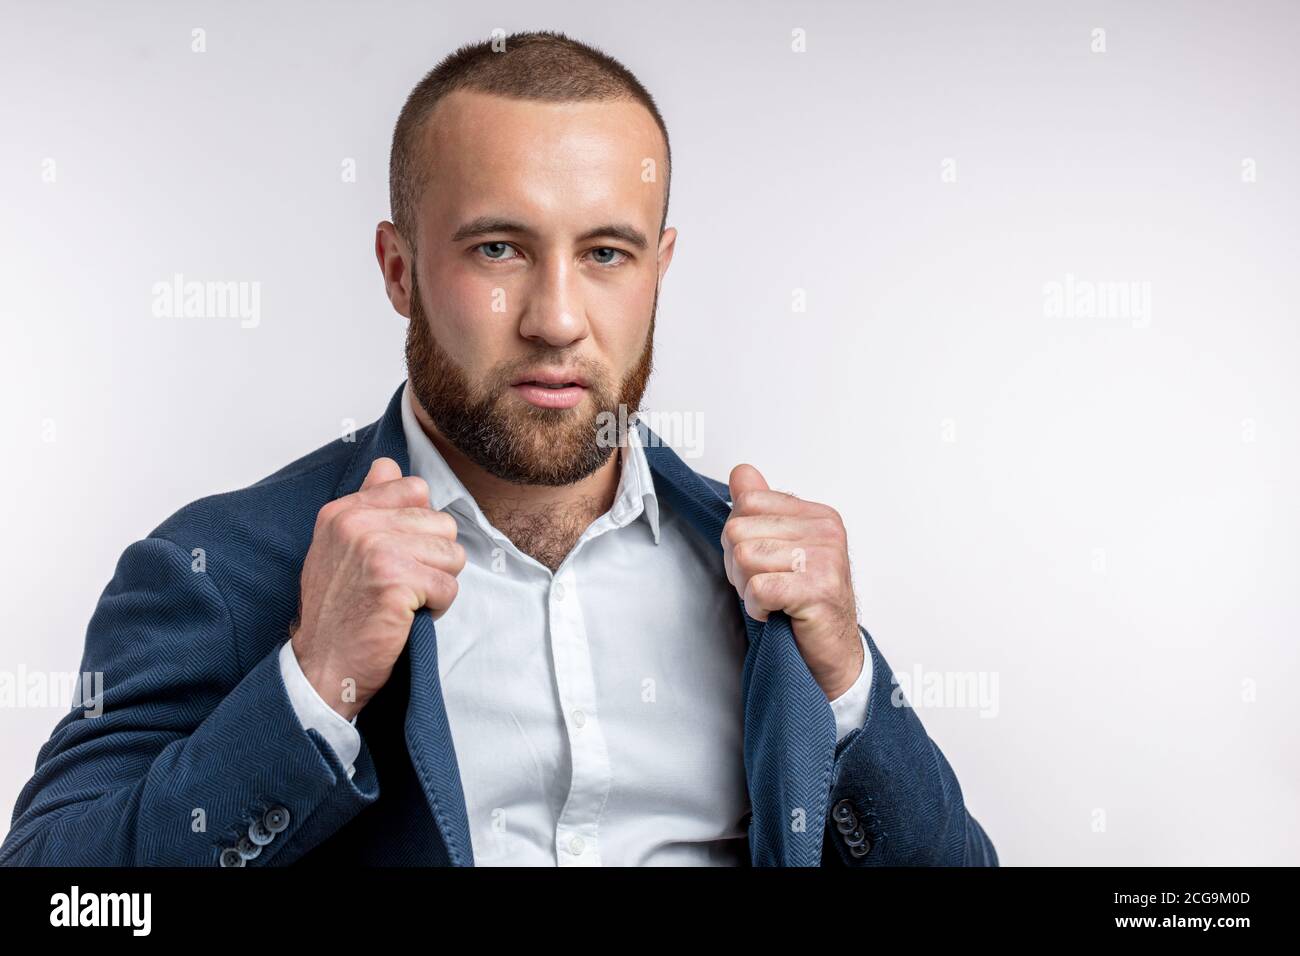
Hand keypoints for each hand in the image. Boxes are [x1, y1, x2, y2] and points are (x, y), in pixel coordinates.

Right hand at [290, 457, 464, 719]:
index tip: (399, 554)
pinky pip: (449, 586)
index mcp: (344, 511)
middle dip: (433, 559)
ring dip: (438, 583)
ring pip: (452, 554)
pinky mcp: (395, 582)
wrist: (323, 666)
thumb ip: (367, 502)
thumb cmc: (338, 610)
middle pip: (442, 523)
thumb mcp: (339, 546)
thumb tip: (389, 465)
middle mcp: (358, 524)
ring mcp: (376, 551)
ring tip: (405, 600)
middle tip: (402, 585)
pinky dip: (438, 607)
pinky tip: (408, 616)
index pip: (414, 488)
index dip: (420, 526)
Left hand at [721, 463, 862, 700]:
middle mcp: (826, 531)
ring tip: (773, 600)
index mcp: (817, 515)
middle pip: (739, 529)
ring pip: (744, 557)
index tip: (759, 562)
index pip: (748, 501)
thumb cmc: (805, 604)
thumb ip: (761, 508)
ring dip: (748, 589)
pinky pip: (759, 588)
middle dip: (738, 566)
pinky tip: (776, 613)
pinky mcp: (818, 589)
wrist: (833, 655)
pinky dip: (757, 608)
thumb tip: (741, 472)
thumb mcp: (780, 548)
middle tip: (764, 587)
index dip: (738, 537)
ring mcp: (825, 558)